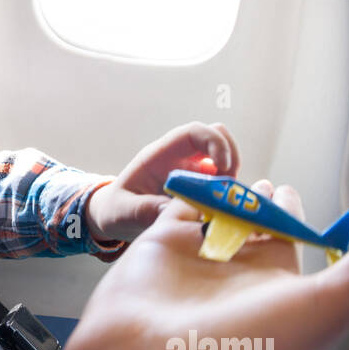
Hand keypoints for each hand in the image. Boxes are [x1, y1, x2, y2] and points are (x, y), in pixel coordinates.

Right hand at [66, 181, 348, 349]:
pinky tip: (198, 174)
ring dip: (227, 195)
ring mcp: (197, 259)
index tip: (306, 199)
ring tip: (235, 173)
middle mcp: (240, 275)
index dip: (303, 219)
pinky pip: (177, 209)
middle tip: (271, 184)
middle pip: (256, 229)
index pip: (296, 244)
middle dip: (265, 207)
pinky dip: (186, 191)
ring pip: (217, 216)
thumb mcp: (331, 304)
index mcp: (281, 290)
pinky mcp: (158, 245)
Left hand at [86, 121, 241, 243]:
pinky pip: (222, 182)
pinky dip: (229, 193)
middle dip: (231, 156)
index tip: (223, 168)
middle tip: (230, 186)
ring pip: (224, 157)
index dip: (214, 142)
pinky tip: (223, 212)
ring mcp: (191, 170)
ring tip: (226, 203)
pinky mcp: (199, 187)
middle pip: (216, 135)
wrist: (116, 217)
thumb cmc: (118, 209)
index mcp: (160, 155)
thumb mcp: (125, 211)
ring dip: (232, 177)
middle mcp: (179, 157)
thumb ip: (145, 210)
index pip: (192, 132)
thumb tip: (169, 210)